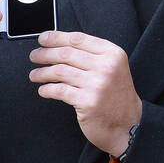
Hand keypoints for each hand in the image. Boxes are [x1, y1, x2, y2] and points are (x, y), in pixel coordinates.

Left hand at [28, 30, 141, 156]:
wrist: (129, 125)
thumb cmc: (117, 97)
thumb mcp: (114, 69)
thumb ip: (94, 56)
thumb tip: (59, 45)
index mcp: (113, 54)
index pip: (78, 39)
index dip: (56, 37)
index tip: (43, 39)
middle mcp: (107, 67)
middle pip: (66, 53)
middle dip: (45, 54)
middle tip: (35, 56)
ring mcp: (97, 84)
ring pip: (59, 71)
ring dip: (42, 73)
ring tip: (35, 75)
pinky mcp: (87, 102)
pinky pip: (59, 90)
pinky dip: (47, 89)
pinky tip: (44, 90)